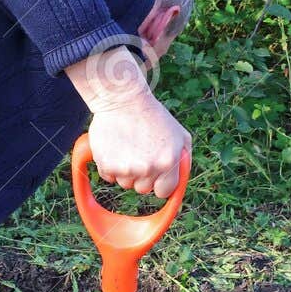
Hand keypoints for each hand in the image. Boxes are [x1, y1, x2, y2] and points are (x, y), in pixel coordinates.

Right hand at [64, 48, 189, 198]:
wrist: (123, 100)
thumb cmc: (153, 116)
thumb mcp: (180, 134)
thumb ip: (184, 160)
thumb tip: (179, 182)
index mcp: (168, 162)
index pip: (164, 192)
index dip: (160, 184)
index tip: (156, 177)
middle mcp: (148, 168)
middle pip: (143, 189)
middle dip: (142, 177)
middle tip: (140, 155)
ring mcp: (126, 168)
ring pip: (125, 183)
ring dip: (126, 171)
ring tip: (127, 148)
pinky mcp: (107, 165)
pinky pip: (109, 177)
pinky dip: (110, 166)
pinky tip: (115, 148)